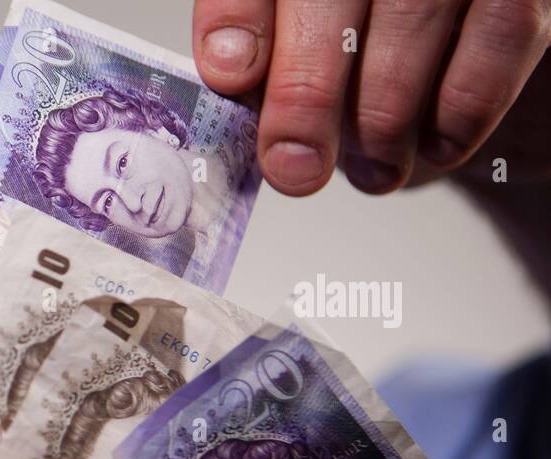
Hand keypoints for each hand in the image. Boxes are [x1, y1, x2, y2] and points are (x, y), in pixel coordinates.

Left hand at [191, 0, 550, 193]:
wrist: (471, 25)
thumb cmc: (367, 33)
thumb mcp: (309, 37)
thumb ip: (271, 51)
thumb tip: (234, 85)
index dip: (239, 20)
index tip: (230, 75)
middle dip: (308, 94)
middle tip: (295, 168)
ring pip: (414, 18)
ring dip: (384, 118)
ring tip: (373, 171)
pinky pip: (496, 39)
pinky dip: (460, 109)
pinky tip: (435, 147)